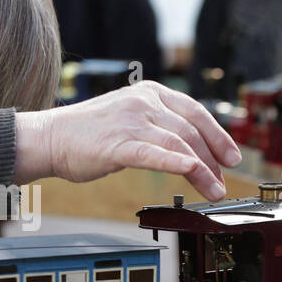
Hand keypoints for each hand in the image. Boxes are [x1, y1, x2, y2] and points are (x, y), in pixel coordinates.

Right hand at [15, 81, 241, 200]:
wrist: (50, 137)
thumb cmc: (87, 134)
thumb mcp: (129, 116)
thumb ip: (157, 125)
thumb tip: (188, 147)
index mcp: (149, 92)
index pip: (195, 112)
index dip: (219, 135)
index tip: (232, 157)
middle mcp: (144, 102)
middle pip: (192, 130)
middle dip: (214, 158)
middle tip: (223, 179)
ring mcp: (132, 121)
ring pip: (180, 144)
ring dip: (203, 170)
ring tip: (214, 190)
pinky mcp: (119, 144)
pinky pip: (155, 154)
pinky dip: (178, 163)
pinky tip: (193, 173)